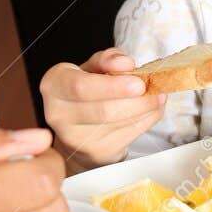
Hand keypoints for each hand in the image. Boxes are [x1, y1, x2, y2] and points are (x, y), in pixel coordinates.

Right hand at [40, 48, 166, 172]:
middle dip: (135, 100)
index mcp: (54, 85)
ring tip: (157, 95)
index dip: (112, 86)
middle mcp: (58, 114)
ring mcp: (76, 138)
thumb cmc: (87, 91)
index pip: (80, 87)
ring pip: (117, 124)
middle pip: (103, 110)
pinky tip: (152, 109)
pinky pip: (128, 135)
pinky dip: (147, 120)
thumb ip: (108, 59)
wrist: (78, 128)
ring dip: (145, 108)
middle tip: (153, 89)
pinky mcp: (96, 152)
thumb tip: (124, 63)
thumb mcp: (92, 67)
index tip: (137, 82)